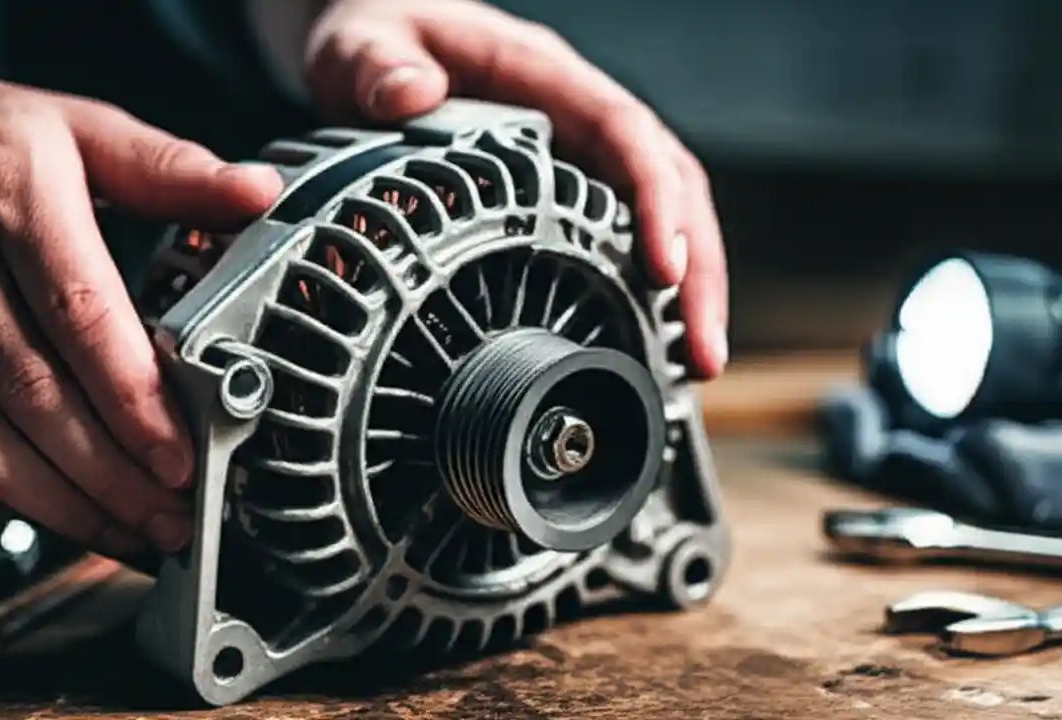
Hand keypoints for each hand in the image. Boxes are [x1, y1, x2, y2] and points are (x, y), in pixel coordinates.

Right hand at [0, 69, 282, 554]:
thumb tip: (259, 192)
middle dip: (108, 469)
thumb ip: (169, 169)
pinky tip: (54, 508)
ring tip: (125, 531)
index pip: (81, 314)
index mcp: (14, 194)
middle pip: (32, 386)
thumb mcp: (76, 127)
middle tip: (169, 516)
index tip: (179, 455)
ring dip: (54, 495)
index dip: (132, 397)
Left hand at [306, 0, 727, 376]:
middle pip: (670, 186)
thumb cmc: (380, 32)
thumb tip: (407, 95)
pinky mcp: (563, 187)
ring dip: (685, 292)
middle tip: (701, 350)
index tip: (664, 269)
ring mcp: (577, 152)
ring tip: (693, 364)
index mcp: (543, 75)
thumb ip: (376, 63)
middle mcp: (575, 115)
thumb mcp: (360, 40)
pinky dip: (643, 290)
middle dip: (697, 271)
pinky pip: (620, 234)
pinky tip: (650, 342)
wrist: (374, 38)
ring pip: (660, 216)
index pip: (625, 132)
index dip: (654, 200)